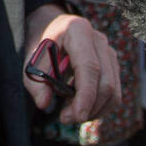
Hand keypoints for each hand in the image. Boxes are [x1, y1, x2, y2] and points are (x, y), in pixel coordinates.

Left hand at [23, 6, 119, 123]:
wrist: (53, 26)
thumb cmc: (41, 44)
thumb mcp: (31, 59)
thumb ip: (36, 81)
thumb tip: (43, 103)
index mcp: (78, 31)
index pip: (89, 67)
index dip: (86, 95)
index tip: (76, 116)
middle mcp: (99, 40)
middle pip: (105, 83)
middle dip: (89, 108)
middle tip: (65, 119)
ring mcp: (109, 52)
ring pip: (114, 92)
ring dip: (94, 111)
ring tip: (70, 113)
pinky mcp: (112, 65)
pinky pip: (114, 93)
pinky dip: (99, 107)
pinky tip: (80, 106)